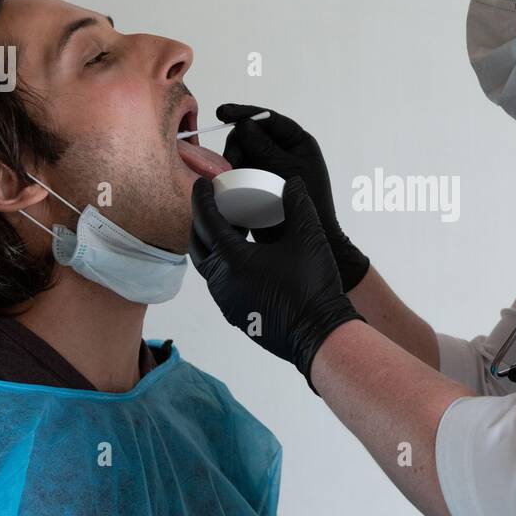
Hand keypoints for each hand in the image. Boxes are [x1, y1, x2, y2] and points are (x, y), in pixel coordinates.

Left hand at [189, 175, 363, 390]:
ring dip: (212, 244)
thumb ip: (297, 204)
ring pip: (206, 265)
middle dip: (201, 221)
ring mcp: (225, 300)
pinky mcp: (233, 313)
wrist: (319, 333)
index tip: (204, 184)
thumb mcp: (308, 237)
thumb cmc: (312, 286)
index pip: (206, 220)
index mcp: (233, 260)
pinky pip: (218, 282)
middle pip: (197, 244)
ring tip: (234, 229)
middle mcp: (221, 281)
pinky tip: (244, 257)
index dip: (202, 198)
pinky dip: (222, 263)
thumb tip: (291, 182)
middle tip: (216, 205)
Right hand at [216, 104, 369, 291]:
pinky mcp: (257, 183)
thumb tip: (243, 125)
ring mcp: (268, 167)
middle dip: (237, 142)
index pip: (268, 119)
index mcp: (297, 142)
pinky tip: (225, 179)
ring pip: (241, 152)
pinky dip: (231, 172)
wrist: (306, 238)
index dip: (244, 113)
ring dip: (232, 158)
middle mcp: (281, 151)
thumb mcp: (286, 169)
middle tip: (232, 160)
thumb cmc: (308, 201)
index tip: (222, 112)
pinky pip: (239, 170)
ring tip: (231, 172)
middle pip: (250, 134)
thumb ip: (265, 146)